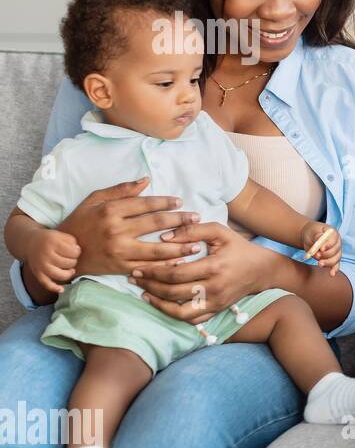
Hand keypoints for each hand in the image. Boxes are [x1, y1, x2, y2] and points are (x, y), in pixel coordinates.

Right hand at [26, 228, 80, 293]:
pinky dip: (54, 288)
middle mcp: (45, 255)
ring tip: (71, 270)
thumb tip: (78, 251)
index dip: (77, 252)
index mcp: (52, 243)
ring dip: (69, 274)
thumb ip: (72, 241)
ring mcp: (41, 266)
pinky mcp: (37, 274)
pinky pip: (46, 284)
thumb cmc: (50, 240)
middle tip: (70, 258)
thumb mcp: (60, 235)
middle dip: (73, 261)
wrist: (30, 244)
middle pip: (68, 263)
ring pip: (60, 275)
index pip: (73, 252)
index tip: (75, 250)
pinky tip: (62, 289)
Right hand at [57, 177, 200, 275]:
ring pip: (156, 248)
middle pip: (155, 223)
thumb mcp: (95, 200)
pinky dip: (166, 265)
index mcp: (110, 211)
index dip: (165, 202)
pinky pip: (148, 267)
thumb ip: (121, 190)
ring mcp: (119, 250)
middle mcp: (116, 230)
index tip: (180, 202)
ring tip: (197, 244)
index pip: (145, 204)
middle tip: (197, 218)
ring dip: (180, 246)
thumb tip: (146, 179)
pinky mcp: (120, 267)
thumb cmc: (81, 222)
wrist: (64, 252)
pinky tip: (181, 262)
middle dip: (180, 220)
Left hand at [130, 222, 266, 323]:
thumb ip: (192, 230)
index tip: (138, 266)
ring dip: (158, 304)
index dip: (154, 271)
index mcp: (214, 267)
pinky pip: (190, 319)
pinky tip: (161, 304)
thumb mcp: (220, 231)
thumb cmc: (239, 248)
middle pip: (173, 292)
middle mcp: (214, 288)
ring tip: (144, 293)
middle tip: (134, 277)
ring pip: (179, 311)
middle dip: (150, 285)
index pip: (175, 272)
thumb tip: (164, 236)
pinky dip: (173, 314)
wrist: (262, 270)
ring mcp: (215, 302)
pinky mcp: (216, 310)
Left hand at [302, 222, 340, 275]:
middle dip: (327, 255)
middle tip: (317, 255)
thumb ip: (317, 235)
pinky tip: (332, 274)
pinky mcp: (333, 259)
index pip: (334, 239)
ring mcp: (336, 251)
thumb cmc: (311, 233)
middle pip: (336, 250)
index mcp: (333, 233)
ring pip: (336, 259)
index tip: (321, 249)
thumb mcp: (312, 231)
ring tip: (319, 263)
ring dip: (328, 262)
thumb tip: (320, 239)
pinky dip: (334, 269)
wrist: (309, 237)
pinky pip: (336, 265)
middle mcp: (337, 242)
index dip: (328, 245)